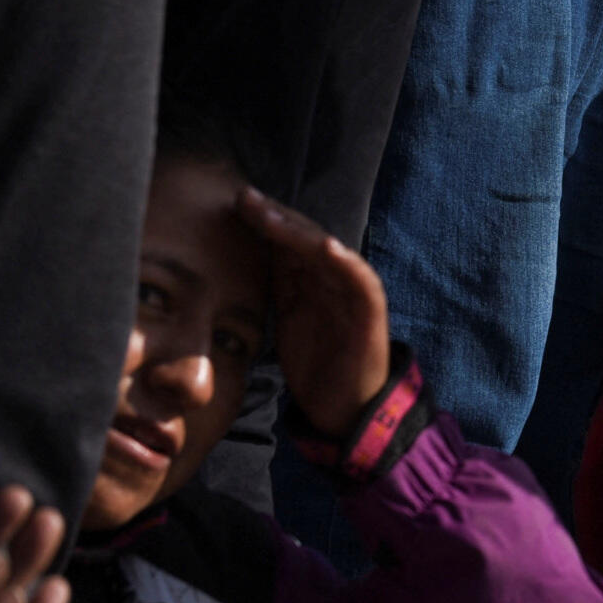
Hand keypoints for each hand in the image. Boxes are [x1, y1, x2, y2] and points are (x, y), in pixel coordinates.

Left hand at [236, 189, 391, 441]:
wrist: (347, 406)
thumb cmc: (316, 365)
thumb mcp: (286, 318)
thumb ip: (277, 288)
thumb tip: (238, 263)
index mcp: (312, 279)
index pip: (286, 240)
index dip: (262, 220)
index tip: (233, 203)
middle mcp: (333, 278)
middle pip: (305, 236)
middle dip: (275, 216)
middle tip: (244, 196)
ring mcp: (353, 291)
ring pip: (327, 249)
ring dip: (300, 231)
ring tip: (270, 215)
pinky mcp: (369, 310)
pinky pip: (359, 279)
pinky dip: (344, 261)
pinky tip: (324, 246)